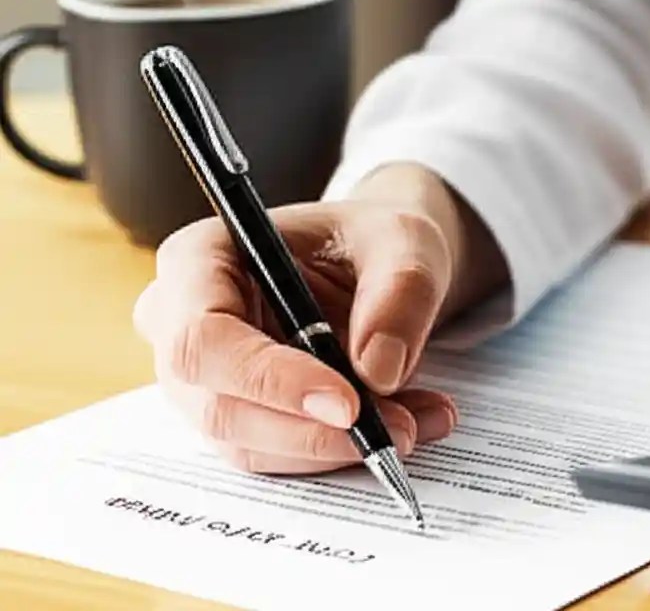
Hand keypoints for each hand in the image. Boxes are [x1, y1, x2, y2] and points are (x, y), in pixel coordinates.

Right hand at [133, 165, 505, 473]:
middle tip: (398, 430)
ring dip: (338, 448)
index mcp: (200, 259)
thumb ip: (400, 294)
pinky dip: (343, 452)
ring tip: (419, 422)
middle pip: (220, 407)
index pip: (204, 337)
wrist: (382, 267)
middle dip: (313, 431)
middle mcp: (181, 324)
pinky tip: (407, 424)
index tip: (347, 404)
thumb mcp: (406, 244)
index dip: (270, 380)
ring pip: (252, 445)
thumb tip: (378, 371)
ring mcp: (203, 381)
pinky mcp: (239, 419)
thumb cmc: (376, 241)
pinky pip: (281, 457)